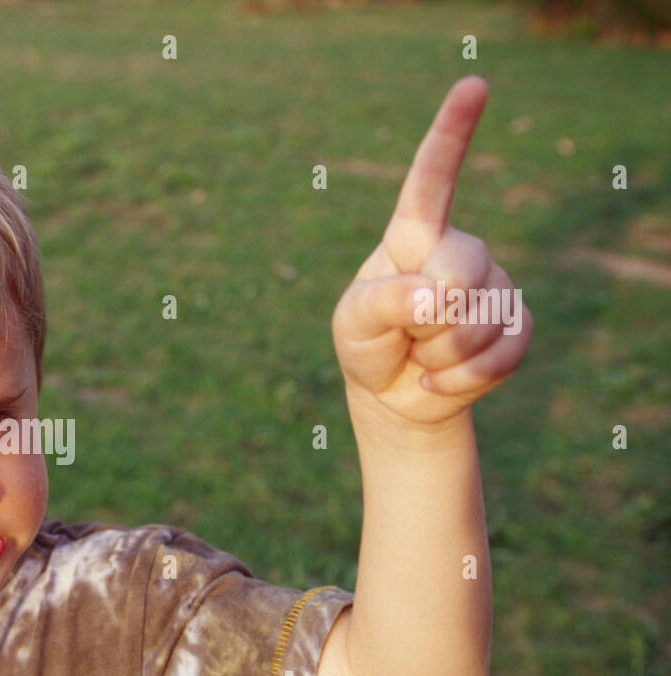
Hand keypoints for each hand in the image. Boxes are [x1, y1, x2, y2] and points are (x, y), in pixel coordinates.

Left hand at [332, 76, 533, 429]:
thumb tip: (437, 295)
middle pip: (461, 269)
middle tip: (408, 331)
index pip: (432, 181)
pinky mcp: (515, 326)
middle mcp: (458, 252)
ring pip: (477, 321)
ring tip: (422, 353)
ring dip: (439, 353)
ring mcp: (493, 286)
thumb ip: (385, 300)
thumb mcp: (355, 321)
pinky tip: (440, 378)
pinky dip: (462, 379)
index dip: (451, 135)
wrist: (393, 392)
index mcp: (414, 237)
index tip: (472, 87)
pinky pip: (500, 353)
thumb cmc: (368, 343)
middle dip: (429, 314)